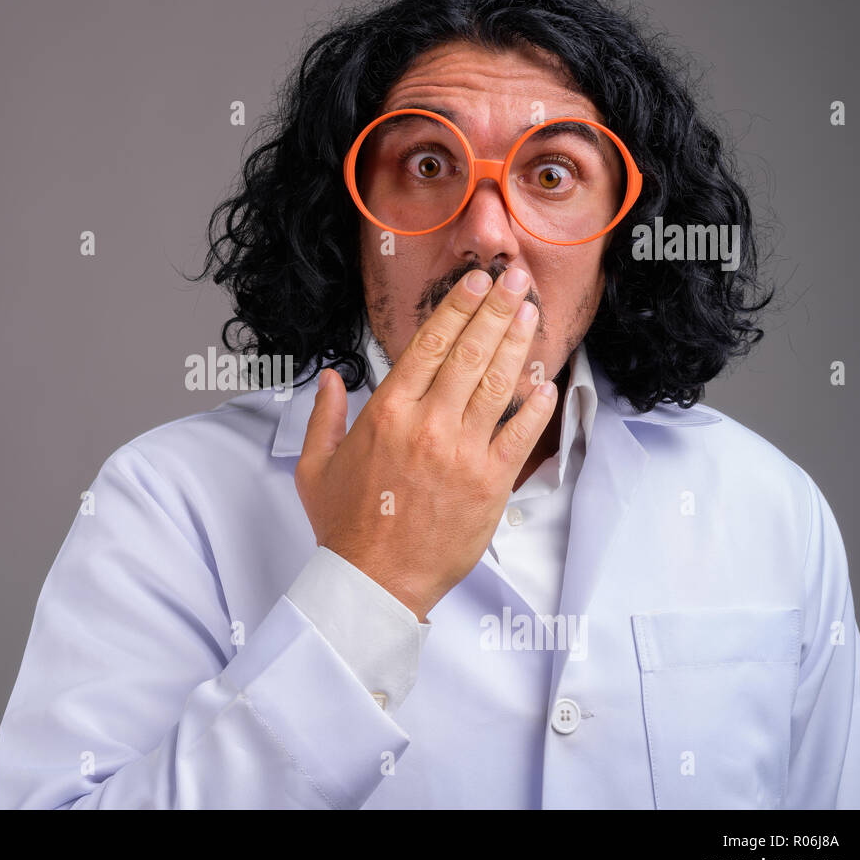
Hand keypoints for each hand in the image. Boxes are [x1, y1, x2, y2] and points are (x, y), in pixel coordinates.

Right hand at [294, 267, 556, 621]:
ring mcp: (462, 453)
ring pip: (497, 384)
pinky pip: (519, 435)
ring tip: (531, 312)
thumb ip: (322, 416)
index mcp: (386, 413)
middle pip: (469, 352)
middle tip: (515, 279)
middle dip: (496, 309)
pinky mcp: (489, 483)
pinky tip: (545, 382)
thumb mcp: (314, 466)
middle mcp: (427, 424)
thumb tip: (328, 378)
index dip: (457, 307)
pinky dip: (535, 406)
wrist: (374, 581)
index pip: (429, 344)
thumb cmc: (345, 526)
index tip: (475, 282)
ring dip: (518, 343)